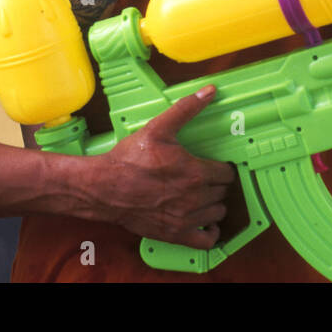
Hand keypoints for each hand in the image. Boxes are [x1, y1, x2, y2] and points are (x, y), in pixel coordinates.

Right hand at [98, 85, 235, 248]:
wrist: (105, 188)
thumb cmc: (130, 159)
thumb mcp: (158, 128)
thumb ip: (186, 109)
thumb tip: (209, 91)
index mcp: (196, 172)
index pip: (227, 173)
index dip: (222, 168)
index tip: (215, 166)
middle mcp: (196, 198)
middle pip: (223, 193)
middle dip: (217, 185)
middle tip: (206, 178)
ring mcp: (186, 218)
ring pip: (218, 213)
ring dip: (214, 205)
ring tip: (203, 196)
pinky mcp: (175, 234)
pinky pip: (206, 240)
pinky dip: (210, 232)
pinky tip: (205, 222)